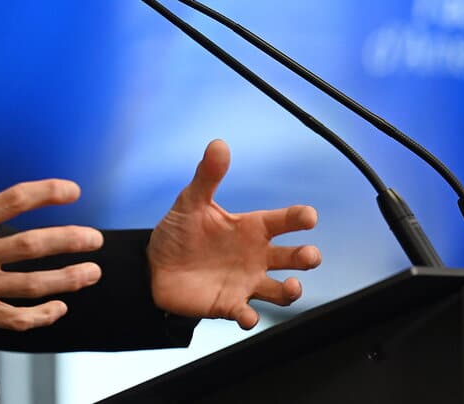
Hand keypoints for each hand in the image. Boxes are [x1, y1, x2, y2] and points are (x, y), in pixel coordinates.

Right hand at [0, 125, 103, 332]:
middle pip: (30, 247)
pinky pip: (12, 319)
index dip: (46, 193)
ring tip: (92, 272)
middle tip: (95, 238)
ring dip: (65, 280)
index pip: (12, 202)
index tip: (72, 191)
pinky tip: (59, 308)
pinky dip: (39, 317)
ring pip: (28, 286)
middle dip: (68, 242)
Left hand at [147, 139, 320, 329]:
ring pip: (280, 290)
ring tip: (291, 286)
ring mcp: (245, 282)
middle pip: (292, 258)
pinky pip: (247, 314)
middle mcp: (255, 256)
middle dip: (306, 257)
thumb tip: (218, 144)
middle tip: (309, 255)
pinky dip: (251, 318)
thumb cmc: (179, 232)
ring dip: (291, 290)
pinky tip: (247, 315)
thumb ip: (208, 176)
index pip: (283, 221)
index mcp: (250, 228)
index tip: (309, 216)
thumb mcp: (191, 201)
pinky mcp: (229, 304)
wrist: (154, 266)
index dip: (299, 218)